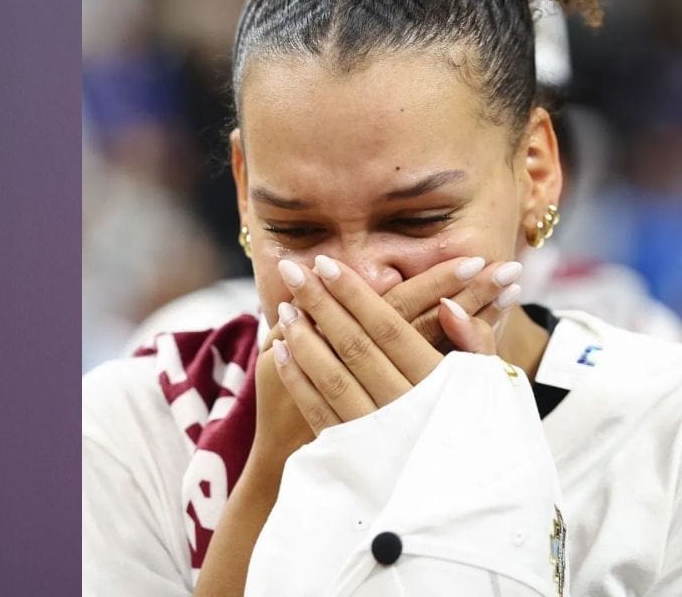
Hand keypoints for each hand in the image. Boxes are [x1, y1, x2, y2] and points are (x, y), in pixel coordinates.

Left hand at [273, 255, 518, 435]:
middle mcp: (406, 409)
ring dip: (303, 339)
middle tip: (291, 270)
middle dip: (320, 304)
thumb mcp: (492, 388)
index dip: (354, 294)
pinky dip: (297, 380)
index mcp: (440, 385)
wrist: (471, 509)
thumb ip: (474, 343)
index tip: (324, 263)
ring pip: (332, 378)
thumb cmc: (483, 432)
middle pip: (354, 346)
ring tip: (284, 306)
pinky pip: (319, 413)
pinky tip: (280, 350)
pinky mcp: (354, 457)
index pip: (388, 328)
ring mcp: (377, 435)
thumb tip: (447, 304)